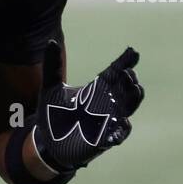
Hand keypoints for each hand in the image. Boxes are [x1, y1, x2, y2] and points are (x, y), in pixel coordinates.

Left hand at [32, 41, 143, 172]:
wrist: (46, 142)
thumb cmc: (52, 114)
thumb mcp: (50, 87)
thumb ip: (52, 65)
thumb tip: (51, 41)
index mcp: (96, 89)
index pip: (115, 73)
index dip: (125, 62)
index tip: (133, 52)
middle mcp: (106, 103)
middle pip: (126, 89)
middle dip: (130, 81)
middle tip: (128, 73)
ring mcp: (107, 121)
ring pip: (128, 108)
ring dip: (133, 100)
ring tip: (136, 89)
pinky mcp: (103, 139)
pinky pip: (119, 134)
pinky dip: (122, 130)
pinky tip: (123, 122)